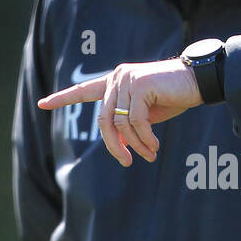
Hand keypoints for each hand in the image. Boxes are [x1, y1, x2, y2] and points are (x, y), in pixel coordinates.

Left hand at [38, 59, 202, 166]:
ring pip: (121, 123)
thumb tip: (118, 145)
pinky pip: (136, 121)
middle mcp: (117, 77)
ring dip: (136, 144)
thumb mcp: (146, 114)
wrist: (198, 82)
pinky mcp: (139, 85)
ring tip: (150, 154)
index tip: (42, 104)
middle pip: (104, 120)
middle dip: (115, 146)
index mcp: (115, 82)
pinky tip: (154, 146)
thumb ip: (128, 124)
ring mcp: (127, 79)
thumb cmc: (174, 97)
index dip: (62, 98)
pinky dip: (145, 138)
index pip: (84, 90)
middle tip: (128, 163)